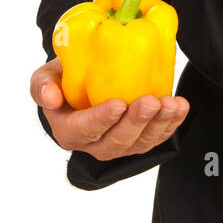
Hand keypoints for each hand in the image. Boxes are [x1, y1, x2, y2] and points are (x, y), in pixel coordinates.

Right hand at [30, 56, 189, 160]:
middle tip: (149, 101)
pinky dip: (172, 123)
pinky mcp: (141, 138)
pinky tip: (180, 107)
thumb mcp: (45, 78)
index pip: (85, 130)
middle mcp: (96, 144)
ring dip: (159, 123)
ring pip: (142, 142)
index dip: (102, 120)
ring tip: (171, 104)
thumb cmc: (64, 81)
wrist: (85, 83)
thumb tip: (51, 98)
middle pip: (118, 141)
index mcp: (70, 131)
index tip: (118, 104)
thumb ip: (42, 86)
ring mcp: (121, 144)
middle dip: (136, 121)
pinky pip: (159, 136)